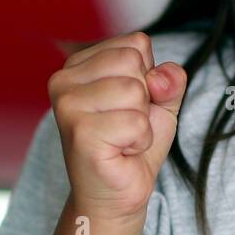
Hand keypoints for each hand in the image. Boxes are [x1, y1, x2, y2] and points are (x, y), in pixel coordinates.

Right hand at [47, 31, 186, 221]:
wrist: (118, 192)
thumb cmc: (132, 143)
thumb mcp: (160, 101)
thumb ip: (170, 78)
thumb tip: (163, 76)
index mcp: (79, 64)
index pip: (136, 43)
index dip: (147, 76)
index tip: (128, 104)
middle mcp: (64, 80)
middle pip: (134, 62)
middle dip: (144, 98)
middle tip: (124, 124)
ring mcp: (67, 106)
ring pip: (135, 91)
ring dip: (141, 121)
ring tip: (122, 138)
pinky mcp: (79, 133)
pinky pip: (136, 123)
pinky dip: (139, 141)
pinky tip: (120, 152)